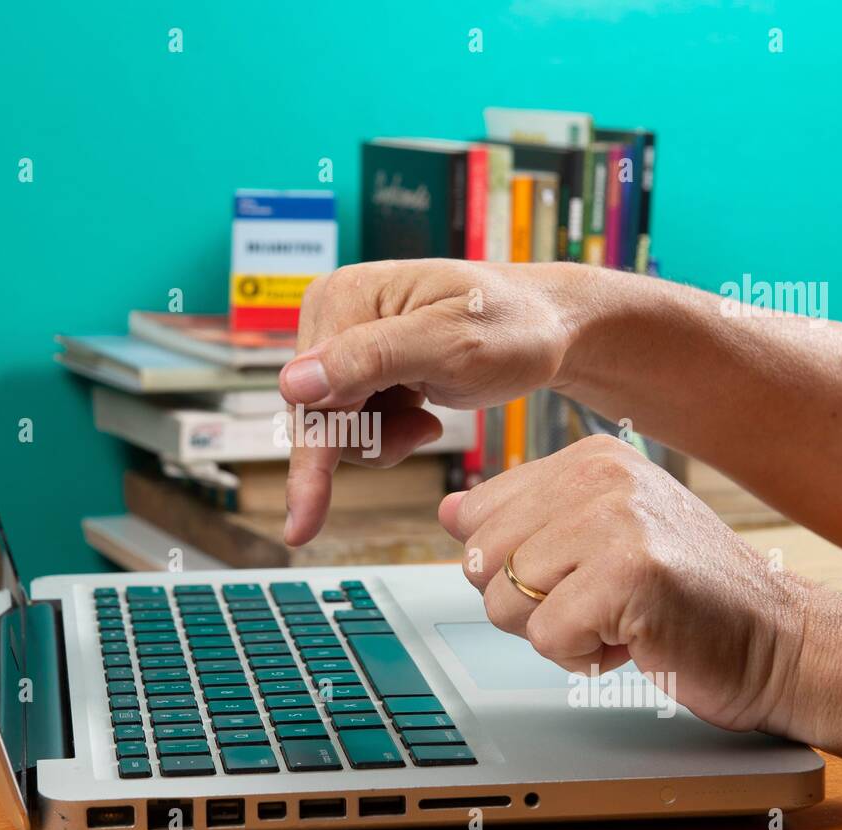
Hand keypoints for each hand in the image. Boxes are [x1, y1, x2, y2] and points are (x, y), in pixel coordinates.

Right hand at [279, 259, 591, 544]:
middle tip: (426, 431)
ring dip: (381, 438)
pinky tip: (423, 412)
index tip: (303, 520)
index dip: (317, 451)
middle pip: (316, 412)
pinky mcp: (360, 363)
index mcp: (342, 297)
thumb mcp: (451, 345)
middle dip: (368, 439)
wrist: (549, 327)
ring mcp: (344, 339)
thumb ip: (372, 359)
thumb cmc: (514, 327)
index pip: (309, 393)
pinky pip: (352, 420)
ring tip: (429, 419)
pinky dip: (387, 432)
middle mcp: (332, 313)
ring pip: (333, 425)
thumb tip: (292, 384)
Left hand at [440, 433, 812, 733]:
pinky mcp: (629, 575)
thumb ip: (525, 521)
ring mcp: (616, 521)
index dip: (510, 565)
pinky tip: (632, 640)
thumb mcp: (599, 538)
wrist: (777, 640)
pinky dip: (582, 658)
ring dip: (555, 633)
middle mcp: (601, 477)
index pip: (477, 512)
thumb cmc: (686, 595)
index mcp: (590, 459)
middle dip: (526, 604)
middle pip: (481, 560)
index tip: (571, 573)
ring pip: (504, 602)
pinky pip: (546, 637)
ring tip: (616, 618)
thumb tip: (448, 512)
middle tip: (595, 603)